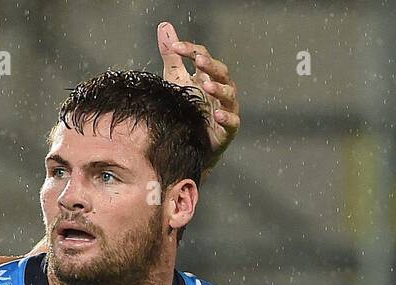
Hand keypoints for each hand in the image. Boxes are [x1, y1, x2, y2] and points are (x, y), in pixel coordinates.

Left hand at [157, 21, 240, 163]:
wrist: (191, 145)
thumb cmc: (187, 109)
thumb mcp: (175, 80)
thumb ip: (172, 56)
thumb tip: (164, 27)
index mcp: (208, 76)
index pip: (202, 57)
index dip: (190, 50)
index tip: (175, 46)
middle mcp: (220, 90)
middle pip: (220, 72)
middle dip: (211, 66)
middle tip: (199, 60)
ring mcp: (226, 109)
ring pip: (228, 95)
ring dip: (219, 89)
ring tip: (207, 86)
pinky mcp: (228, 129)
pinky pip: (231, 121)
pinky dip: (226, 117)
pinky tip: (217, 114)